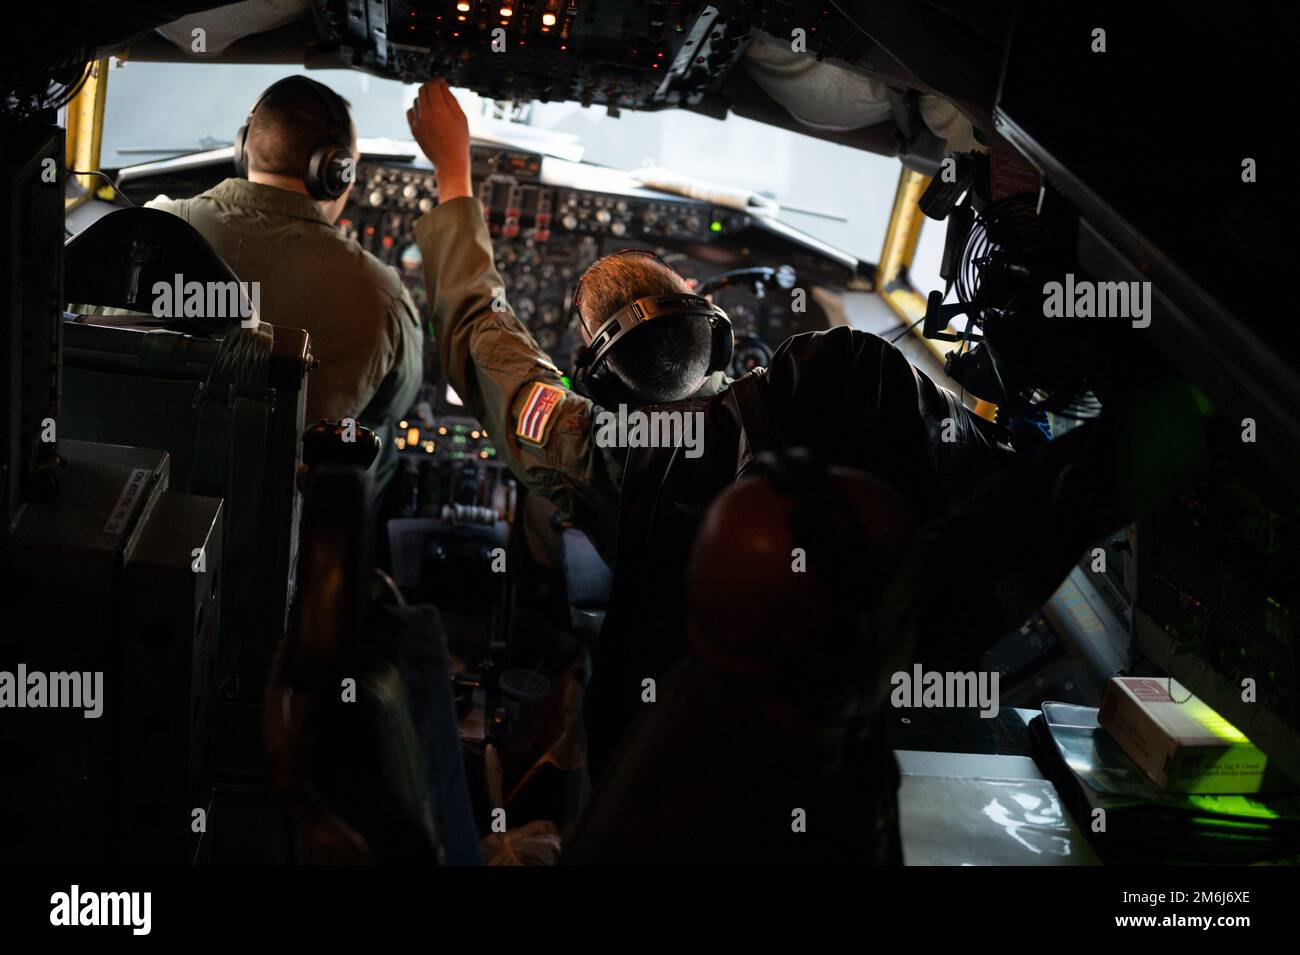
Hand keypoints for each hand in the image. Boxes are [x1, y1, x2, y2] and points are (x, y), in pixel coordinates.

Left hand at [407, 78, 471, 200]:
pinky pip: (411, 111)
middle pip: (422, 90)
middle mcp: (426, 115)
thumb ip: (451, 99)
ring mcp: (418, 122)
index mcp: (439, 110)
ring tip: (435, 105)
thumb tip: (443, 86)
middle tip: (438, 90)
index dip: (438, 81)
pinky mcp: (414, 129)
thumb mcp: (461, 117)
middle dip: (430, 87)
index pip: (433, 86)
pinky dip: (417, 109)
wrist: (450, 161)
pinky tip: (426, 113)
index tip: (442, 81)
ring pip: (416, 100)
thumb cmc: (458, 141)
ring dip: (424, 98)